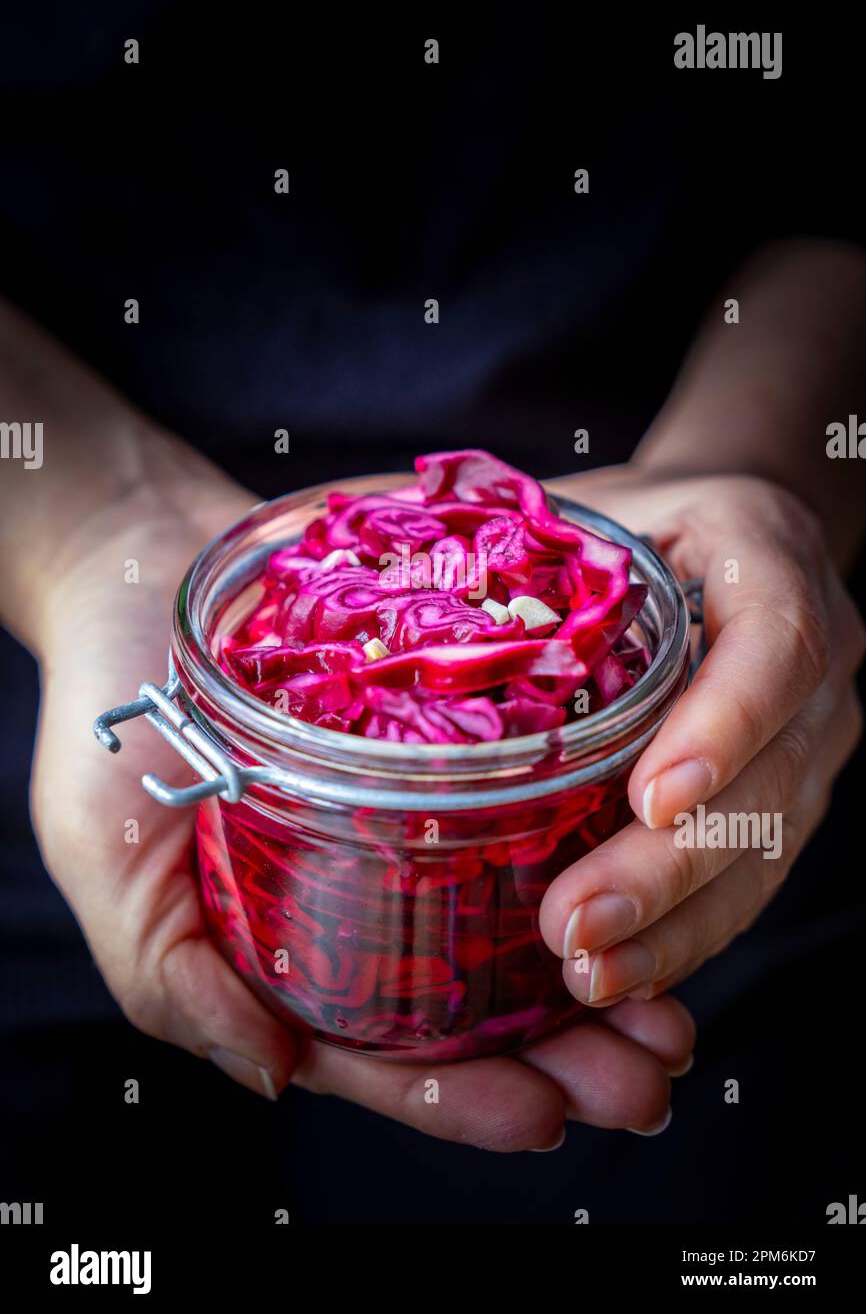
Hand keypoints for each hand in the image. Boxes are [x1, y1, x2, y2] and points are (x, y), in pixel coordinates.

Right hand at [30, 475, 693, 1149]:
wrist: (142, 561)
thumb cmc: (109, 713)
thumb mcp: (106, 853)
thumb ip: (173, 973)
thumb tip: (273, 1073)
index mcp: (288, 947)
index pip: (380, 1052)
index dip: (458, 1096)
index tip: (543, 1114)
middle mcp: (365, 894)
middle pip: (476, 1002)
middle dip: (565, 1050)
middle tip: (648, 1071)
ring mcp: (413, 816)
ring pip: (519, 914)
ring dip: (603, 962)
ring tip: (678, 1002)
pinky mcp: (451, 732)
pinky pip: (532, 793)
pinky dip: (591, 833)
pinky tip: (651, 854)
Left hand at [540, 466, 864, 1004]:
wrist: (724, 534)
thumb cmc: (639, 521)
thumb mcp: (593, 507)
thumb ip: (520, 541)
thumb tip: (348, 548)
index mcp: (768, 564)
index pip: (774, 647)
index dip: (722, 728)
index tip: (650, 797)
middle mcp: (813, 663)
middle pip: (768, 779)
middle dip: (668, 867)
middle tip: (577, 925)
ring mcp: (811, 740)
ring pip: (765, 850)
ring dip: (677, 924)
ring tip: (589, 972)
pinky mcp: (789, 798)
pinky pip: (750, 879)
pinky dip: (685, 933)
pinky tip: (620, 971)